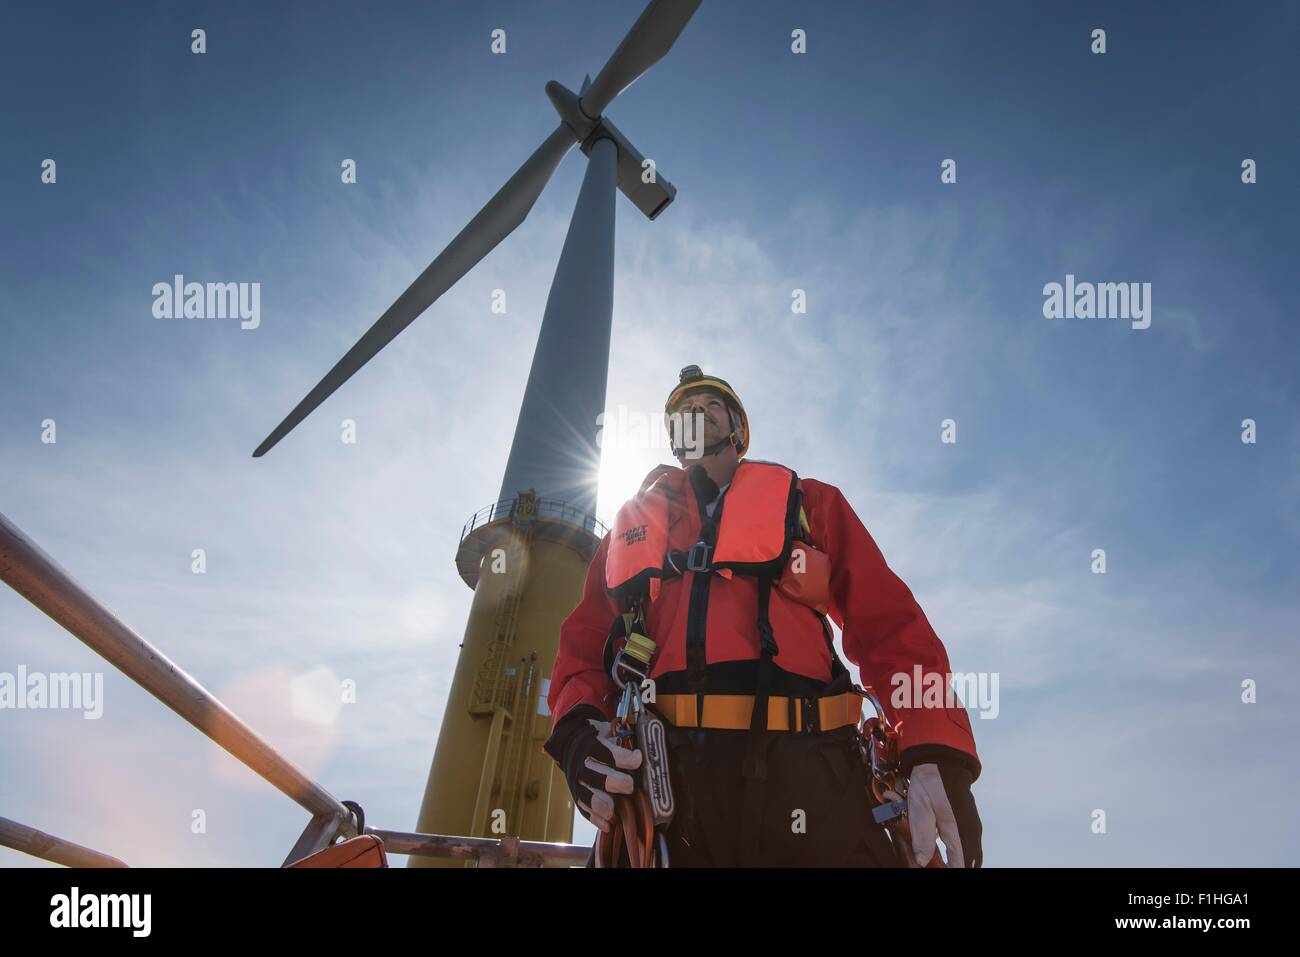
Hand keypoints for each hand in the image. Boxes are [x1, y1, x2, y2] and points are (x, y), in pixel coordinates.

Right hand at [544, 707, 642, 832]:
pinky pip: (585, 811)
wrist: (570, 743)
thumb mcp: (607, 730)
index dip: (627, 759)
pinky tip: (609, 824)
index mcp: (592, 746)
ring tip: (616, 811)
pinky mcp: (577, 796)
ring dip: (606, 806)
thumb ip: (623, 738)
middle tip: (630, 786)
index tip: (638, 758)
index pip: (610, 754)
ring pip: (591, 798)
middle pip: (601, 778)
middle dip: (619, 784)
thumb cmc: (596, 738)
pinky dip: (598, 820)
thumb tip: (647, 748)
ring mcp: (578, 783)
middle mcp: (583, 766)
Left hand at [907, 761, 982, 866]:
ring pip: (972, 857)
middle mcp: (970, 831)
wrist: (942, 762)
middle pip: (969, 863)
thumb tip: (922, 861)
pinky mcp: (971, 824)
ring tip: (938, 862)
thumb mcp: (920, 808)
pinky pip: (970, 847)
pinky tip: (946, 856)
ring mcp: (973, 828)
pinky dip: (960, 855)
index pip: (960, 864)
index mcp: (958, 829)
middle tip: (934, 864)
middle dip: (953, 866)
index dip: (948, 870)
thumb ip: (922, 836)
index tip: (933, 867)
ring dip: (958, 862)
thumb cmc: (930, 783)